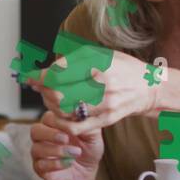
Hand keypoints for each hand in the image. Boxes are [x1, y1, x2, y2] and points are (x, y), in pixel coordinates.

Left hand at [27, 49, 159, 133]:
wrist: (149, 88)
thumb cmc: (122, 68)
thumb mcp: (101, 54)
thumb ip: (75, 60)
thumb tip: (47, 69)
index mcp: (100, 64)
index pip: (60, 72)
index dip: (41, 76)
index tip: (30, 76)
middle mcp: (103, 85)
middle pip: (59, 92)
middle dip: (43, 90)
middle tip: (38, 86)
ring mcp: (105, 105)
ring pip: (65, 110)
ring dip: (50, 104)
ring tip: (48, 97)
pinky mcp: (106, 120)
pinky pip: (75, 126)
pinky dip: (61, 121)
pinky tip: (58, 114)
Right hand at [30, 110, 103, 179]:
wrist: (88, 170)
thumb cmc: (88, 148)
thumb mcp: (93, 134)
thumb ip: (86, 123)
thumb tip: (79, 113)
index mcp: (54, 124)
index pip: (48, 117)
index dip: (57, 121)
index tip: (71, 125)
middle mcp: (43, 137)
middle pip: (35, 131)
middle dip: (50, 134)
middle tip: (66, 139)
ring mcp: (39, 153)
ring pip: (36, 149)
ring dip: (57, 151)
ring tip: (75, 153)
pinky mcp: (40, 168)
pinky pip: (41, 165)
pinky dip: (56, 164)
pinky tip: (69, 163)